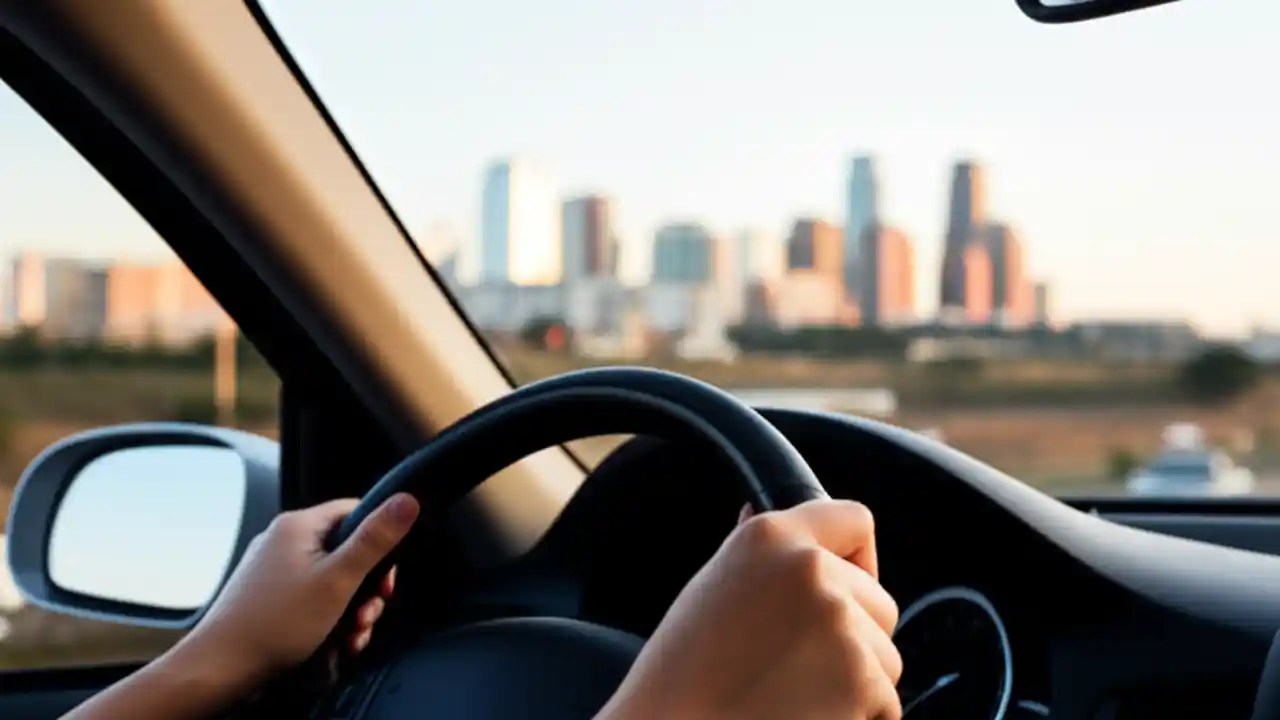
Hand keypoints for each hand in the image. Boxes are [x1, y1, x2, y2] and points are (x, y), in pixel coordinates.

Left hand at [66, 494, 419, 719]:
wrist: (221, 667)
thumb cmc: (275, 624)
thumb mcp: (339, 580)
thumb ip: (375, 540)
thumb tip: (406, 500)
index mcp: (298, 525)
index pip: (356, 512)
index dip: (380, 542)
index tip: (385, 576)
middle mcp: (282, 540)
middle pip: (346, 550)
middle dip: (366, 587)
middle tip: (367, 613)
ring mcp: (273, 568)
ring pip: (331, 578)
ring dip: (350, 607)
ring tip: (349, 634)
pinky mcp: (268, 593)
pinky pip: (311, 595)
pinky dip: (327, 616)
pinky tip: (332, 640)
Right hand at [599, 500, 901, 719]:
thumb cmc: (682, 670)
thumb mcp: (712, 586)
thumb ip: (756, 554)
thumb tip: (756, 512)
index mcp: (770, 537)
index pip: (855, 521)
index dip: (858, 560)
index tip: (845, 587)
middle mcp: (810, 569)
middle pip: (880, 601)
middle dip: (856, 634)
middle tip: (798, 663)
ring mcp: (840, 623)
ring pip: (885, 656)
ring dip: (856, 680)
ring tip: (792, 693)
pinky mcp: (862, 679)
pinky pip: (885, 702)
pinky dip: (858, 716)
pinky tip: (804, 714)